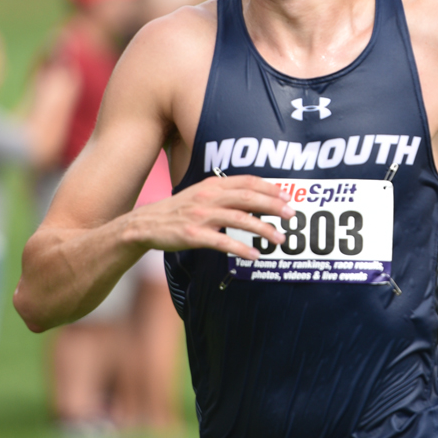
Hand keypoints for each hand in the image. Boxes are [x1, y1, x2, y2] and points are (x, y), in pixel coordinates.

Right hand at [126, 174, 290, 257]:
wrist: (145, 224)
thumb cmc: (178, 211)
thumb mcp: (201, 195)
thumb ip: (224, 193)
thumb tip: (255, 198)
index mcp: (212, 185)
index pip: (246, 181)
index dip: (269, 187)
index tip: (288, 196)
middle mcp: (208, 197)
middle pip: (247, 197)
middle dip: (272, 205)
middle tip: (291, 215)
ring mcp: (200, 216)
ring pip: (238, 219)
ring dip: (262, 229)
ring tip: (280, 239)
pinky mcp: (192, 235)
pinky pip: (221, 242)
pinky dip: (240, 248)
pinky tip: (254, 255)